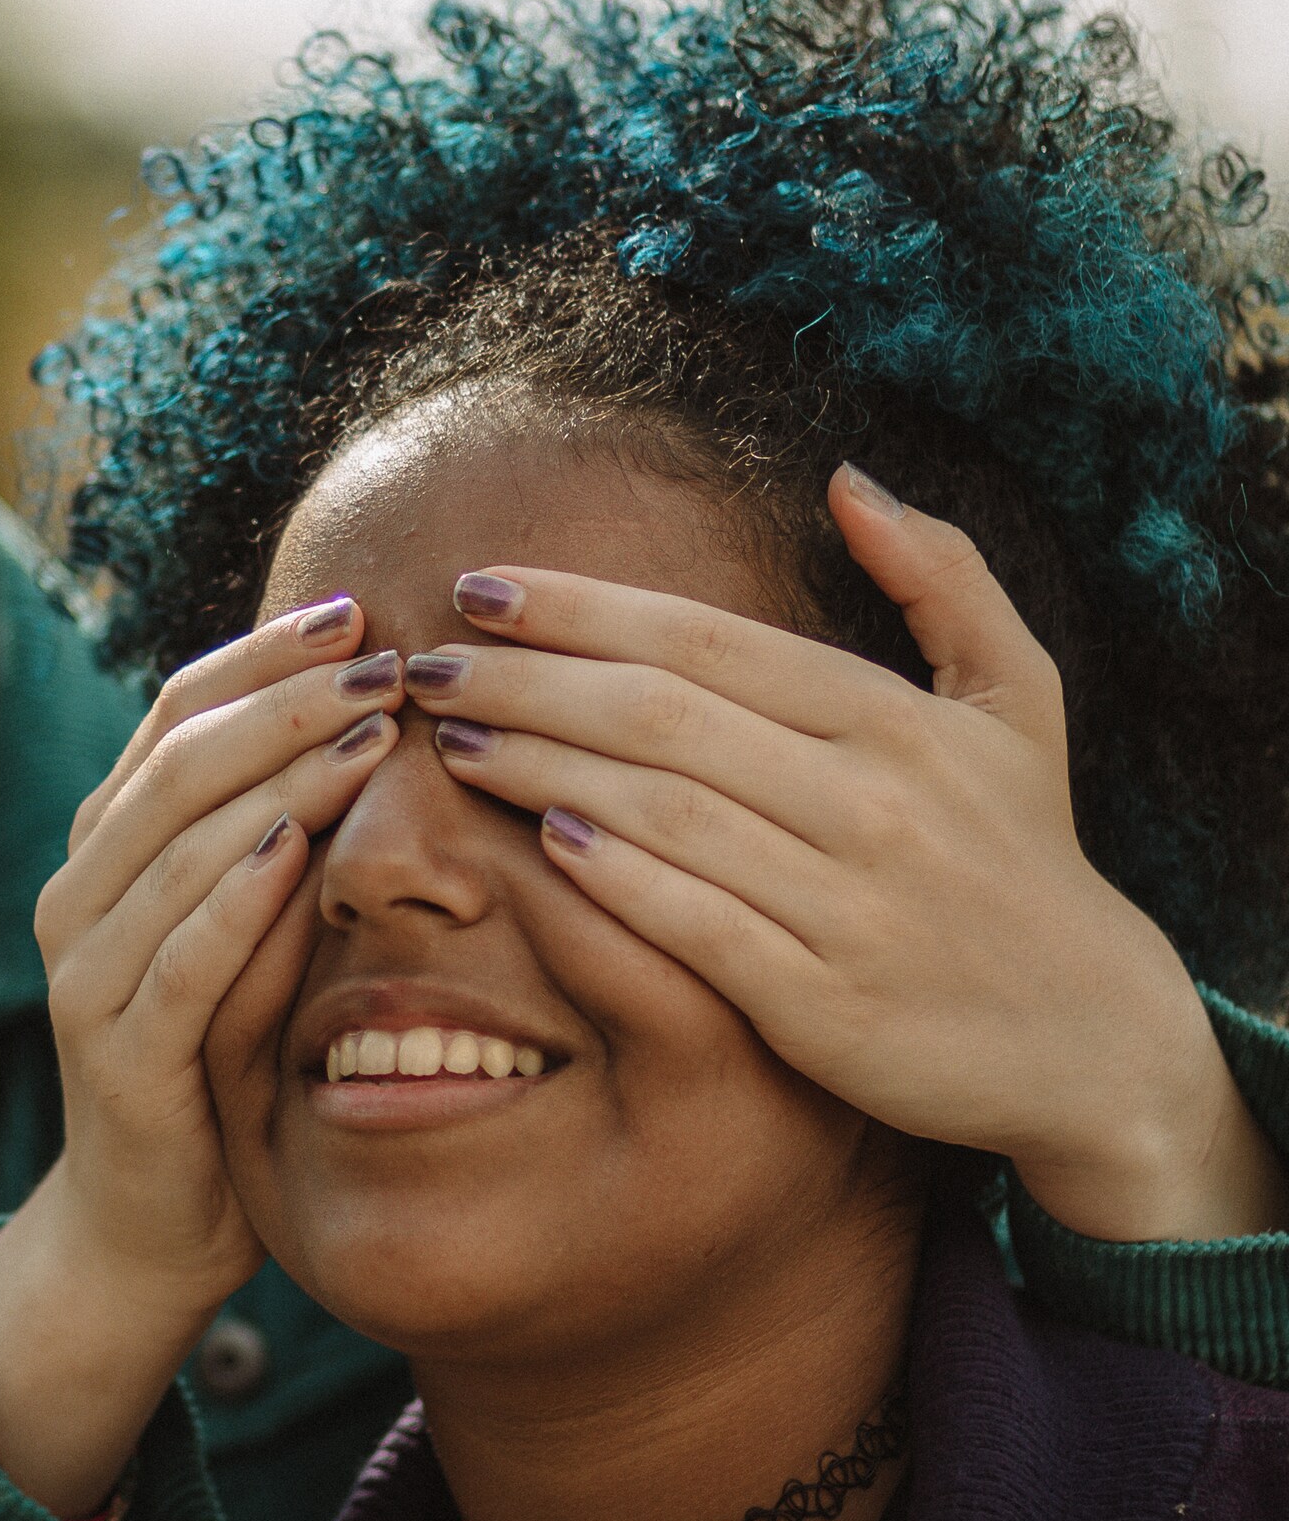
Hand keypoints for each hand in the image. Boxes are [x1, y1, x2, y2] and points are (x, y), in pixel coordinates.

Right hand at [0, 597, 400, 1512]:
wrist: (151, 1222)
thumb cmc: (222, 1057)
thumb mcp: (250, 928)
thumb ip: (278, 834)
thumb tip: (381, 713)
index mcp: (110, 846)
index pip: (176, 713)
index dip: (263, 657)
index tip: (359, 611)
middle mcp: (80, 892)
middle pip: (177, 761)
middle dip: (284, 700)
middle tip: (385, 660)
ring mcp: (84, 973)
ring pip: (176, 844)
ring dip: (277, 780)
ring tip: (371, 735)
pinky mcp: (116, 1055)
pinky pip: (175, 960)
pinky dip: (233, 900)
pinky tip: (298, 853)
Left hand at [407, 464, 1287, 1243]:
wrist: (1093, 1041)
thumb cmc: (1026, 855)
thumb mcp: (1016, 702)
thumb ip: (942, 578)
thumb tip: (850, 480)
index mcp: (896, 719)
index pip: (704, 640)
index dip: (580, 608)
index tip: (478, 587)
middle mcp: (872, 801)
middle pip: (659, 717)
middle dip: (525, 681)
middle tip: (428, 664)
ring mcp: (847, 904)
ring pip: (660, 812)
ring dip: (540, 769)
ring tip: (452, 739)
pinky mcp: (824, 1005)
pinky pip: (693, 925)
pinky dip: (613, 878)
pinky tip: (540, 841)